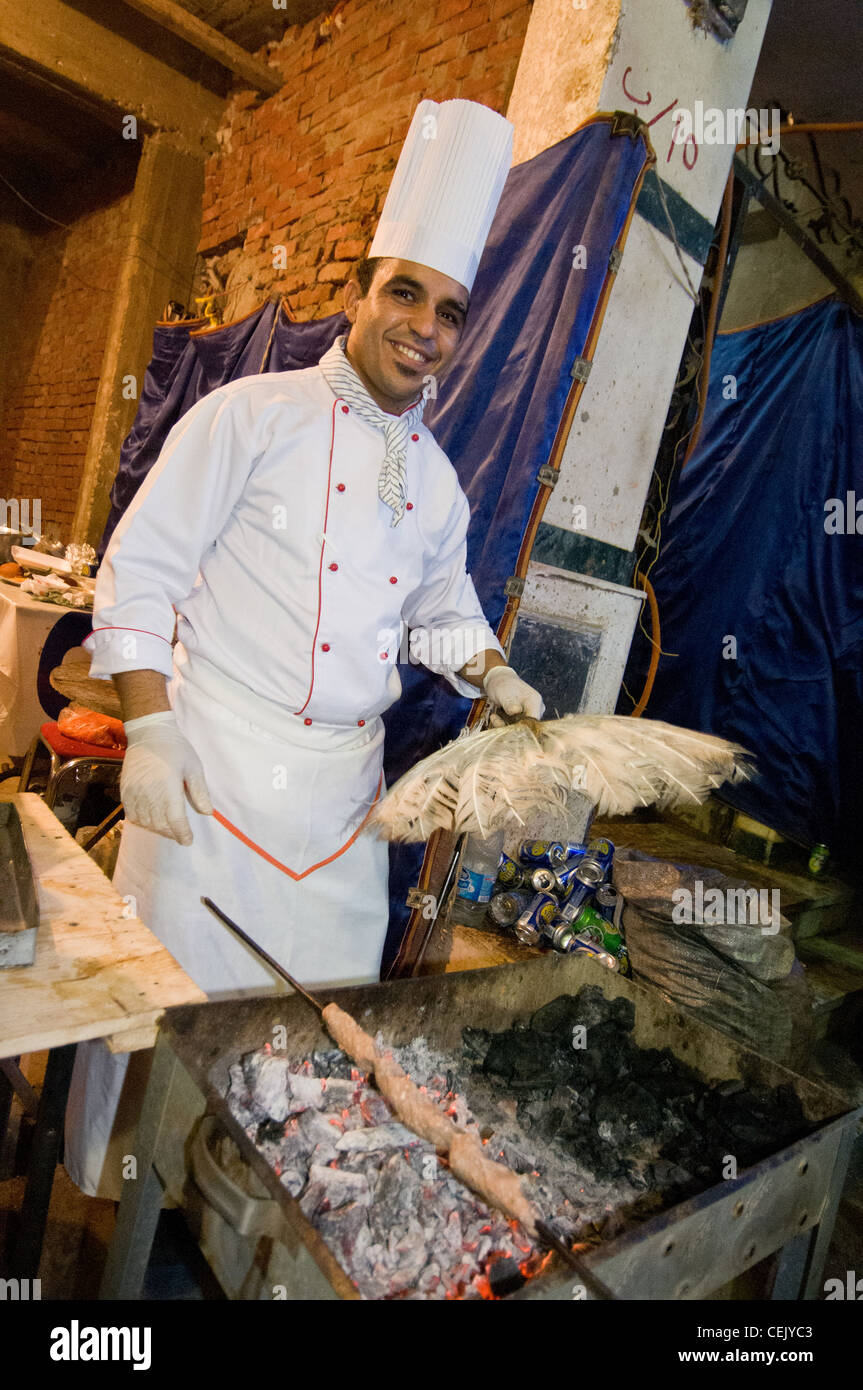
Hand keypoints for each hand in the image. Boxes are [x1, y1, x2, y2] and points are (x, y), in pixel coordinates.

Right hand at [120, 711, 212, 844]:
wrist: (148, 733)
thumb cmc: (174, 748)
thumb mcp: (193, 767)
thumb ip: (199, 791)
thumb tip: (207, 813)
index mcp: (168, 786)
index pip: (175, 819)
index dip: (182, 833)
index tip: (188, 840)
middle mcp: (148, 792)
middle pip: (159, 824)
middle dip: (171, 833)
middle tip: (180, 834)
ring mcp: (134, 792)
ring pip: (145, 822)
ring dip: (157, 829)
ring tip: (167, 828)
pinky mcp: (124, 790)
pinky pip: (131, 815)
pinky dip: (142, 822)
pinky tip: (151, 820)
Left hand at [482, 666, 544, 724]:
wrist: (499, 680)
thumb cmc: (502, 685)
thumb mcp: (504, 694)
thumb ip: (510, 704)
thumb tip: (516, 711)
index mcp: (535, 701)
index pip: (532, 722)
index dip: (519, 727)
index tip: (504, 725)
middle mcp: (537, 708)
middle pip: (527, 726)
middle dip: (509, 727)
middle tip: (494, 719)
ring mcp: (531, 713)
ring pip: (520, 728)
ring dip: (505, 725)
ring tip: (494, 717)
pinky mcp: (525, 716)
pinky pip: (516, 726)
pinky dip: (505, 724)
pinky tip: (496, 717)